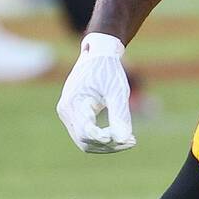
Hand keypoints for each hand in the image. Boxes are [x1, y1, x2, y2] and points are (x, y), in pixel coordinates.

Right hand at [56, 33, 135, 153]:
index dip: (106, 140)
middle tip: (132, 141)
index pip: (86, 133)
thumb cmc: (109, 70)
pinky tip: (121, 134)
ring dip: (107, 144)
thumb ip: (120, 115)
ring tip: (130, 140)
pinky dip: (102, 137)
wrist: (99, 54)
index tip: (128, 140)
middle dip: (109, 145)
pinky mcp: (73, 114)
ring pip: (85, 140)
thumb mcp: (117, 92)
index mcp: (73, 103)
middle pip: (85, 141)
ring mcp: (67, 113)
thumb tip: (124, 139)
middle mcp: (66, 111)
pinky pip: (85, 133)